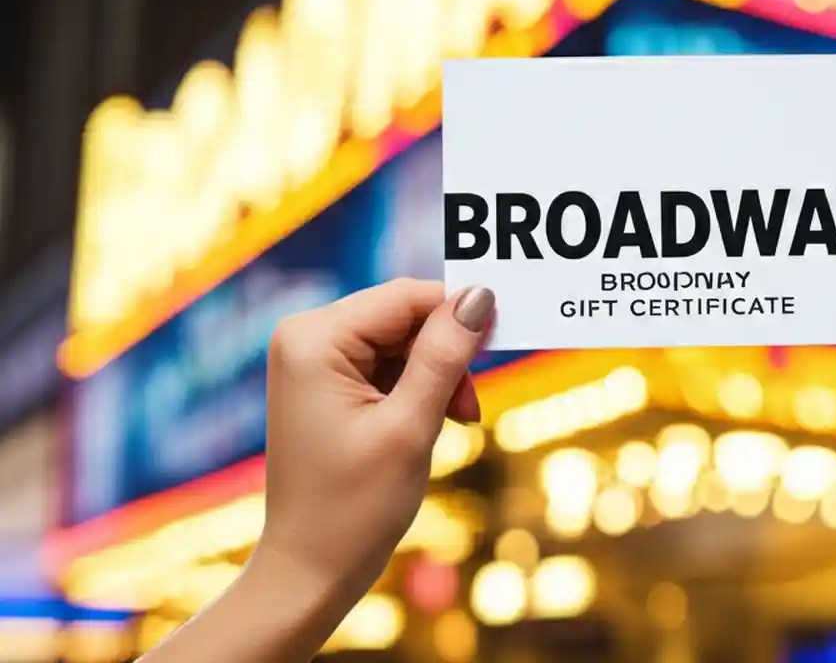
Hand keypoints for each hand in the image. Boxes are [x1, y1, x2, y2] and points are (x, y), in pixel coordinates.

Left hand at [255, 279, 494, 604]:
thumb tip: (479, 296)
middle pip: (404, 315)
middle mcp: (304, 337)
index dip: (459, 315)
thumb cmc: (354, 506)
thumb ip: (445, 356)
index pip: (406, 297)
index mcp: (313, 339)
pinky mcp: (324, 382)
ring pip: (402, 340)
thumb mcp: (410, 426)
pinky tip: (429, 424)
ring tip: (452, 424)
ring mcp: (312, 359)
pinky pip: (386, 363)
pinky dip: (417, 389)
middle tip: (468, 410)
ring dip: (436, 376)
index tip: (501, 345)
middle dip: (446, 355)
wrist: (311, 569)